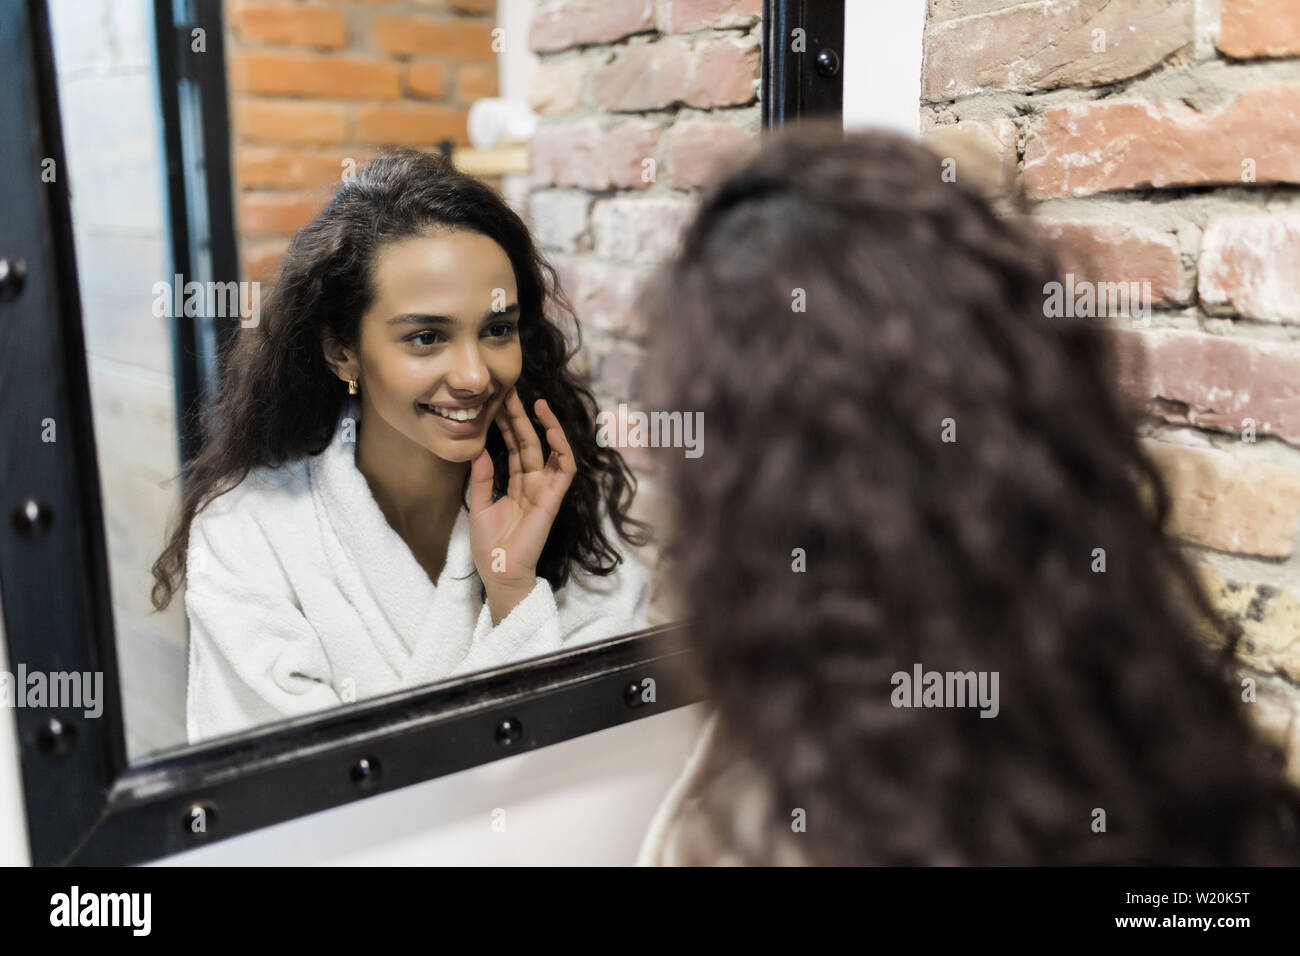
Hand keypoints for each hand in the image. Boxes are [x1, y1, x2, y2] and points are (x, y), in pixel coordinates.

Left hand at [468, 387, 576, 623]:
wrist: (499, 572)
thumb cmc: (489, 546)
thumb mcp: (478, 505)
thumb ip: (481, 477)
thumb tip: (479, 448)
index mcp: (516, 485)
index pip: (514, 447)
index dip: (507, 425)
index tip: (497, 402)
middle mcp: (533, 483)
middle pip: (529, 442)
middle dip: (520, 417)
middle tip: (509, 391)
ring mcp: (545, 490)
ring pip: (549, 450)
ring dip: (544, 425)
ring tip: (534, 402)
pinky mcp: (553, 499)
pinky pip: (564, 469)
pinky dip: (560, 448)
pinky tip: (550, 429)